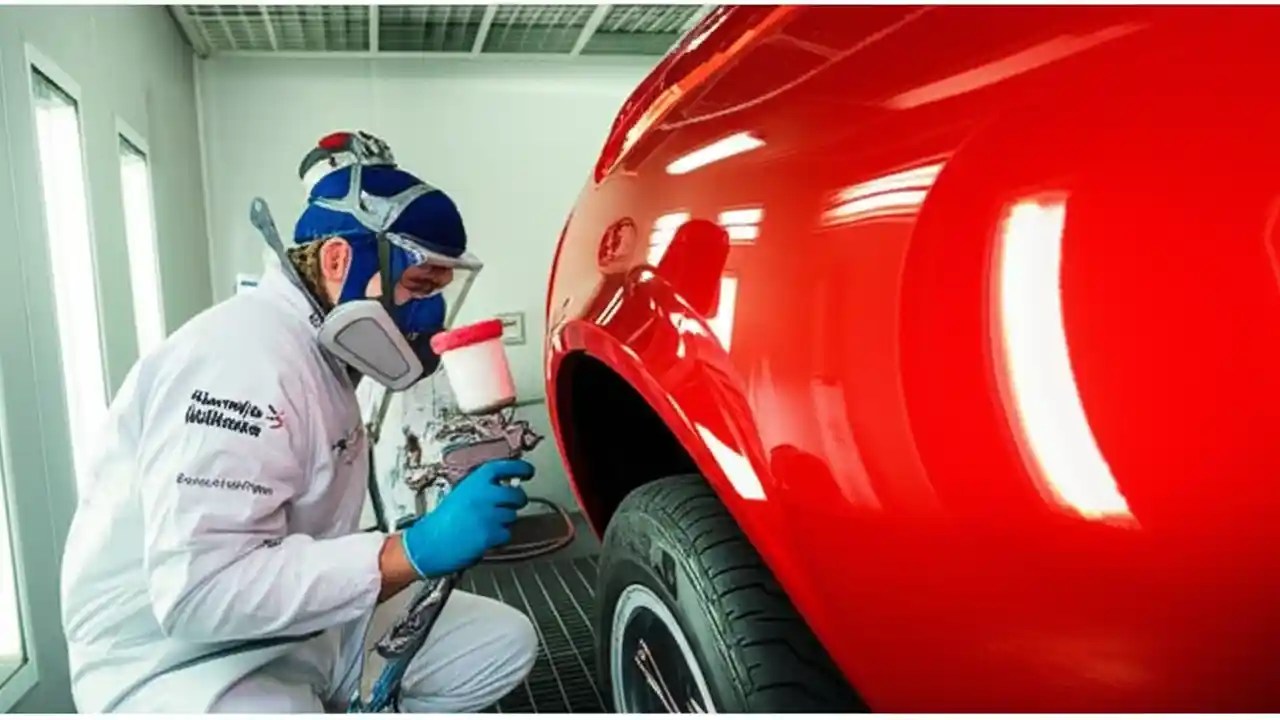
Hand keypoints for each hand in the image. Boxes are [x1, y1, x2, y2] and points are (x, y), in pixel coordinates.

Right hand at [399, 459, 531, 577]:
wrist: (428, 544)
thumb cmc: (442, 521)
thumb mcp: (460, 495)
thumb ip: (482, 490)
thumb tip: (505, 487)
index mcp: (474, 482)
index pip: (503, 467)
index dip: (519, 468)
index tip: (528, 471)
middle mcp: (483, 495)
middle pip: (516, 494)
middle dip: (518, 501)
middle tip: (511, 505)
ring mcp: (488, 514)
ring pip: (512, 516)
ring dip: (505, 522)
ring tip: (485, 525)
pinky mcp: (490, 534)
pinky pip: (506, 534)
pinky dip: (499, 538)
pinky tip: (484, 538)